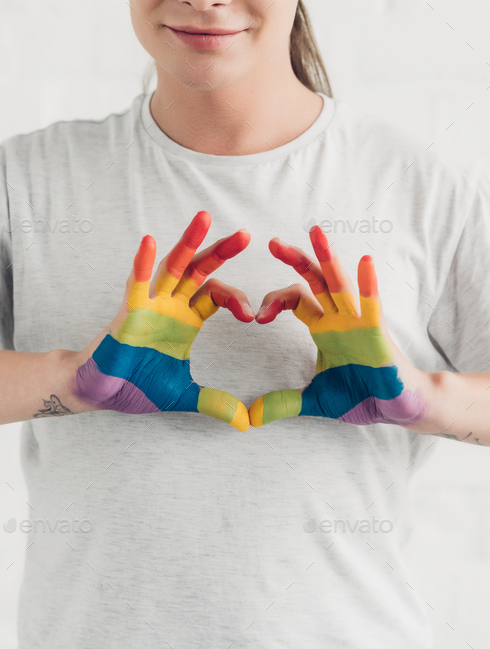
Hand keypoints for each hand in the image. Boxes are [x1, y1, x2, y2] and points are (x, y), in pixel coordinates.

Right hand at [69, 211, 253, 430]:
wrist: (100, 392)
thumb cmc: (135, 385)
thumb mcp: (182, 394)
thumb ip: (214, 403)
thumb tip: (246, 422)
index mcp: (186, 319)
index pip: (216, 295)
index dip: (236, 300)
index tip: (252, 317)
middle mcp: (171, 305)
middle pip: (200, 270)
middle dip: (221, 252)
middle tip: (245, 234)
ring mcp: (150, 303)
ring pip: (173, 266)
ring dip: (188, 243)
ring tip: (204, 218)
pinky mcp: (128, 310)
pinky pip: (137, 282)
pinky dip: (143, 263)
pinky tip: (149, 241)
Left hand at [248, 225, 431, 427]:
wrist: (397, 408)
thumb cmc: (361, 396)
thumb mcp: (314, 400)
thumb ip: (284, 403)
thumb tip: (251, 417)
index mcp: (322, 327)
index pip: (294, 299)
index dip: (274, 301)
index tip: (256, 317)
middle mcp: (338, 318)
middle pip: (313, 280)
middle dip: (294, 259)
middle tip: (271, 242)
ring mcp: (358, 321)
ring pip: (339, 283)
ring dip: (327, 257)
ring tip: (315, 232)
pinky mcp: (377, 332)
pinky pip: (372, 304)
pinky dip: (369, 284)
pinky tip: (365, 262)